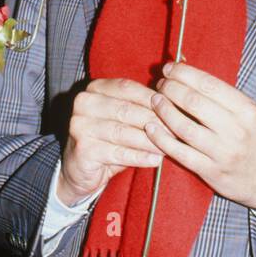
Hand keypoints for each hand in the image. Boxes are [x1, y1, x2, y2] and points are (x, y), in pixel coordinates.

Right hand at [59, 76, 162, 202]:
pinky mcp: (83, 149)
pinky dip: (139, 157)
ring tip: (169, 147)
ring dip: (150, 141)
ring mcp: (80, 126)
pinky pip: (118, 153)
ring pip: (124, 132)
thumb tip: (173, 105)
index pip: (128, 88)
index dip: (152, 98)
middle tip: (176, 131)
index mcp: (94, 88)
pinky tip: (155, 160)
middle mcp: (84, 103)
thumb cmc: (107, 139)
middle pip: (127, 109)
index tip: (174, 108)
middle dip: (154, 121)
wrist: (79, 169)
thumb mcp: (121, 118)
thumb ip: (140, 108)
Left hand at [145, 61, 255, 208]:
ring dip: (163, 110)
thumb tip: (186, 72)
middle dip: (170, 89)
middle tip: (161, 85)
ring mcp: (223, 153)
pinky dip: (161, 138)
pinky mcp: (211, 171)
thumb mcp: (247, 112)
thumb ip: (221, 95)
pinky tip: (151, 128)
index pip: (208, 84)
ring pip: (183, 127)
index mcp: (246, 110)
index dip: (184, 73)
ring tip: (155, 101)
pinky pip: (180, 153)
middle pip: (193, 102)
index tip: (170, 68)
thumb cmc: (253, 138)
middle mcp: (235, 130)